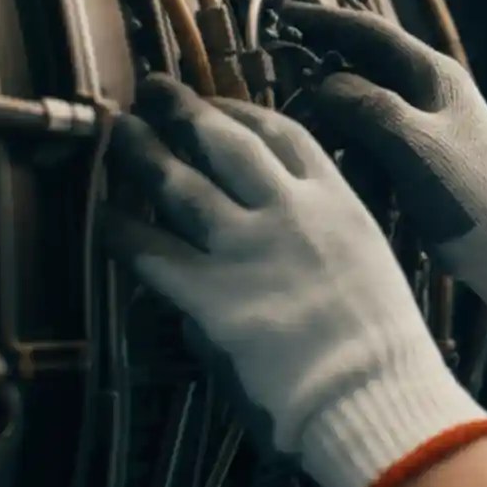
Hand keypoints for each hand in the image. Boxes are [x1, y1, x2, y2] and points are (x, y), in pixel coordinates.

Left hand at [103, 74, 486, 486]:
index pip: (284, 134)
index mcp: (338, 203)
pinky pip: (151, 252)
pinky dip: (121, 229)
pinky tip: (102, 215)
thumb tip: (265, 245)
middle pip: (225, 141)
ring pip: (182, 184)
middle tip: (154, 89)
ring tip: (118, 132)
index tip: (217, 103)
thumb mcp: (366, 270)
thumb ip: (315, 245)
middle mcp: (291, 212)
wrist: (380, 396)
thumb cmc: (384, 350)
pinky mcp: (213, 296)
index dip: (241, 111)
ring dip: (143, 152)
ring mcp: (249, 250)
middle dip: (184, 109)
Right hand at [285, 3, 486, 327]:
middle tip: (282, 84)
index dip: (325, 20)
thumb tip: (324, 85)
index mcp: (433, 74)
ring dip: (335, 117)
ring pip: (364, 106)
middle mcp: (428, 92)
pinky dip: (352, 148)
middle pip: (364, 67)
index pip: (370, 32)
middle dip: (323, 74)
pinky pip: (373, 141)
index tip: (282, 13)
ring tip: (302, 131)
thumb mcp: (412, 144)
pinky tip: (334, 164)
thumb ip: (365, 106)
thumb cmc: (468, 190)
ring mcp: (424, 125)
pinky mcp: (418, 159)